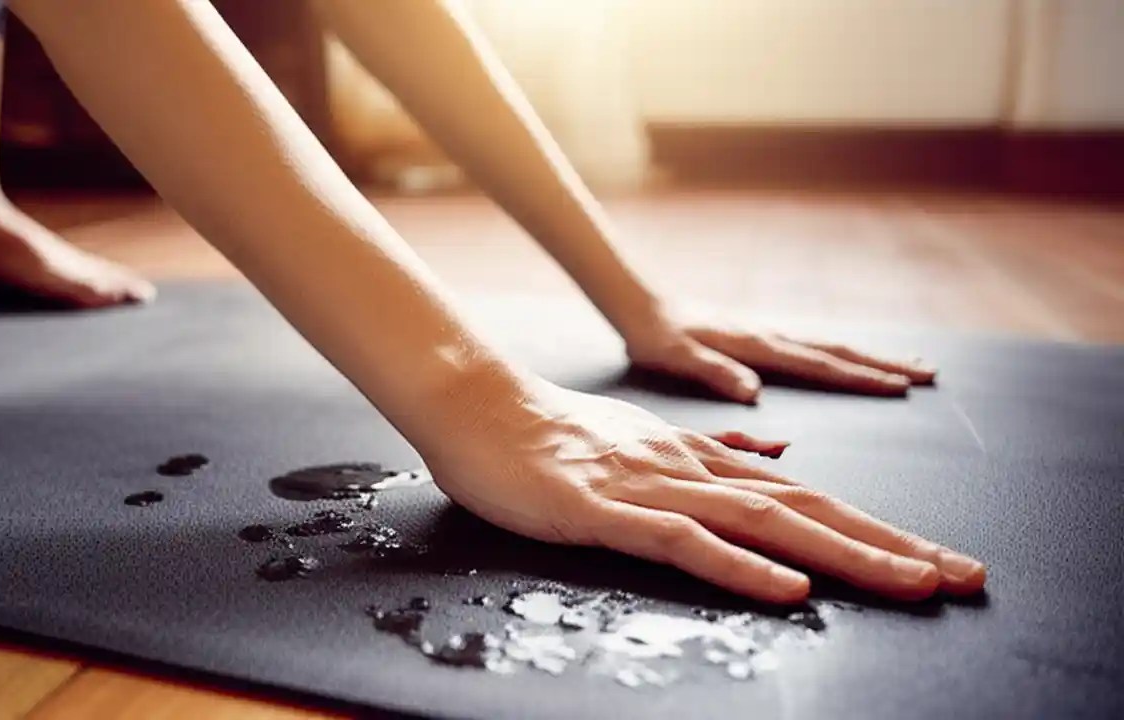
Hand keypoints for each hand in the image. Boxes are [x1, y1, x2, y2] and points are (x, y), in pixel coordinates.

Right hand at [420, 381, 983, 602]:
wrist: (480, 405)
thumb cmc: (556, 434)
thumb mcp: (648, 438)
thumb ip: (715, 449)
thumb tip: (780, 451)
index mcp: (703, 459)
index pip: (806, 497)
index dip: (876, 529)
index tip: (936, 559)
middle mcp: (693, 470)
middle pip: (809, 509)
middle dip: (891, 545)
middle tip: (963, 577)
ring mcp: (652, 488)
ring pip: (765, 523)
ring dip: (844, 555)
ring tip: (910, 584)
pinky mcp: (605, 511)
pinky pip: (681, 541)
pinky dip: (740, 565)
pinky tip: (787, 587)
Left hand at [625, 312, 935, 403]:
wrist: (642, 305)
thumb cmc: (656, 337)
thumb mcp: (677, 357)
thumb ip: (714, 372)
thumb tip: (754, 394)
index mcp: (755, 344)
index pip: (817, 363)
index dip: (859, 378)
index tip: (899, 387)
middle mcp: (770, 335)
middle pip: (838, 351)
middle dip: (884, 364)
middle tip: (930, 375)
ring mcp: (769, 333)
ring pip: (832, 345)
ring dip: (872, 356)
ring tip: (913, 366)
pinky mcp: (762, 335)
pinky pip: (815, 345)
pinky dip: (845, 352)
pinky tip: (858, 359)